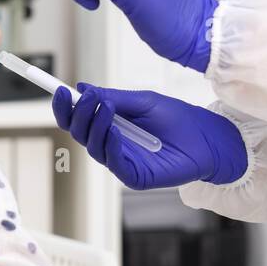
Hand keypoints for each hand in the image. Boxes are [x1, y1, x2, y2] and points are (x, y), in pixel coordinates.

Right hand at [52, 83, 246, 189]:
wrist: (207, 138)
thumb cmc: (178, 119)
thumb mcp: (143, 101)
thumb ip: (113, 97)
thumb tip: (82, 89)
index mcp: (110, 126)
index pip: (79, 120)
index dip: (66, 108)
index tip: (59, 91)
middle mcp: (111, 145)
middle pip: (80, 134)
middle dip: (78, 115)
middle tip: (84, 99)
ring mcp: (122, 162)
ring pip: (94, 148)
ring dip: (95, 126)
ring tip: (104, 107)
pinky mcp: (135, 176)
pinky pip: (115, 164)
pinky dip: (111, 146)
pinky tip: (114, 131)